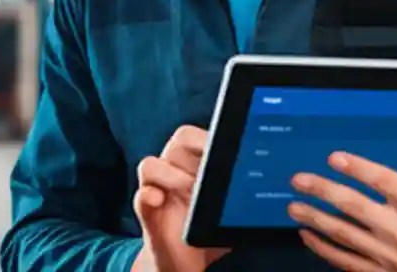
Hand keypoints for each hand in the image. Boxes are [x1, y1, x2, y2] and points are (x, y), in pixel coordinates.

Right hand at [131, 126, 229, 271]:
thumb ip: (236, 191)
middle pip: (175, 144)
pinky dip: (148, 194)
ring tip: (189, 186)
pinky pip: (141, 196)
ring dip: (169, 172)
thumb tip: (255, 178)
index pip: (194, 137)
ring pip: (150, 165)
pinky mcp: (148, 212)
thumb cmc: (210, 229)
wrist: (189, 260)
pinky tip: (159, 199)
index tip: (219, 144)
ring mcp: (159, 190)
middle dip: (189, 149)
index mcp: (194, 165)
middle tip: (206, 165)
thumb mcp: (227, 209)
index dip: (204, 137)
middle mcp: (174, 172)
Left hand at [286, 135, 396, 271]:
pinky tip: (308, 235)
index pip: (383, 181)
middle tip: (300, 180)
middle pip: (355, 207)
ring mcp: (391, 256)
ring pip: (345, 234)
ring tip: (294, 206)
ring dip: (316, 219)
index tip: (335, 158)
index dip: (357, 168)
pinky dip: (324, 249)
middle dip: (323, 191)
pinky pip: (347, 261)